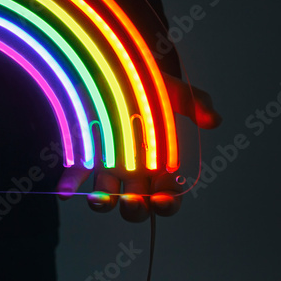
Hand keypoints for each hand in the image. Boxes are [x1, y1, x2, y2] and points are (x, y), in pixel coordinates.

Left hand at [56, 72, 221, 221]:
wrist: (113, 71)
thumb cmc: (146, 88)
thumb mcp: (171, 91)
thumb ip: (194, 103)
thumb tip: (215, 120)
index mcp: (159, 163)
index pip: (167, 193)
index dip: (167, 202)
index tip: (162, 200)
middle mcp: (133, 171)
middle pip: (138, 203)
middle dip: (136, 209)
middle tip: (132, 201)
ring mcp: (108, 166)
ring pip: (106, 195)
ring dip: (102, 202)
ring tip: (98, 199)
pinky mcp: (85, 156)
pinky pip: (76, 176)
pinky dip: (70, 186)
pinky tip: (65, 192)